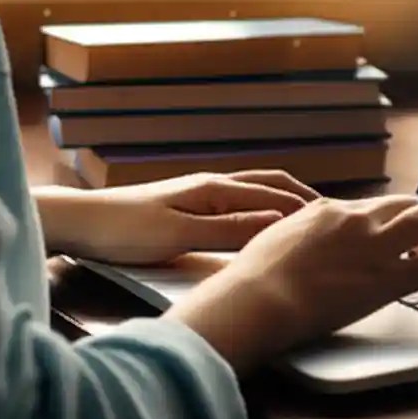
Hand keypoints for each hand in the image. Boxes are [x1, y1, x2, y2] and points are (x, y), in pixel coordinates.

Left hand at [36, 170, 317, 264]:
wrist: (79, 222)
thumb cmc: (124, 230)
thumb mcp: (180, 234)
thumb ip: (231, 229)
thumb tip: (279, 222)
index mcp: (215, 189)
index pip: (274, 196)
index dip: (306, 207)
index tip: (338, 220)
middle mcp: (211, 185)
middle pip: (269, 184)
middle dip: (301, 196)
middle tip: (332, 213)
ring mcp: (198, 193)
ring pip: (254, 191)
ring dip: (282, 200)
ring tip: (307, 216)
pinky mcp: (186, 205)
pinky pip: (237, 202)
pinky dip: (261, 208)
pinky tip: (262, 222)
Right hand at [166, 195, 417, 371]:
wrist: (257, 299)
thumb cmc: (253, 281)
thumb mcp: (272, 241)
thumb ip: (295, 237)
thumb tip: (297, 244)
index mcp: (326, 210)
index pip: (371, 208)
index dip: (384, 225)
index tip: (387, 241)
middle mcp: (355, 219)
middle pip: (406, 203)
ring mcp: (374, 244)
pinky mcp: (387, 277)